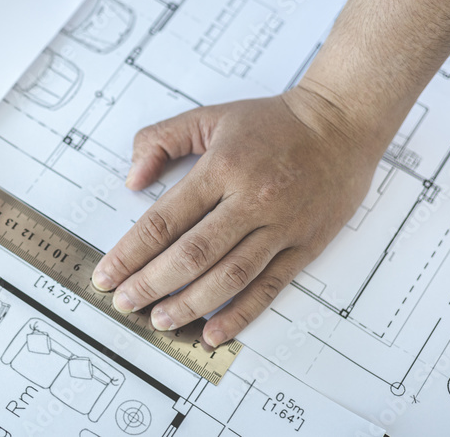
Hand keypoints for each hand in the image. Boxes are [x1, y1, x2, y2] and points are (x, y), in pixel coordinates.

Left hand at [91, 86, 385, 347]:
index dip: (131, 253)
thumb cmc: (274, 122)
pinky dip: (241, 315)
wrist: (342, 123)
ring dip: (190, 305)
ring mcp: (281, 226)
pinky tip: (214, 332)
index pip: (165, 220)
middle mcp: (252, 200)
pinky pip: (269, 287)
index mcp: (222, 167)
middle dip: (152, 284)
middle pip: (193, 254)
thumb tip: (133, 180)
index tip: (107, 274)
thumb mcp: (208, 117)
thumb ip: (161, 141)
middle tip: (126, 302)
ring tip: (161, 319)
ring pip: (229, 278)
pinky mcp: (305, 246)